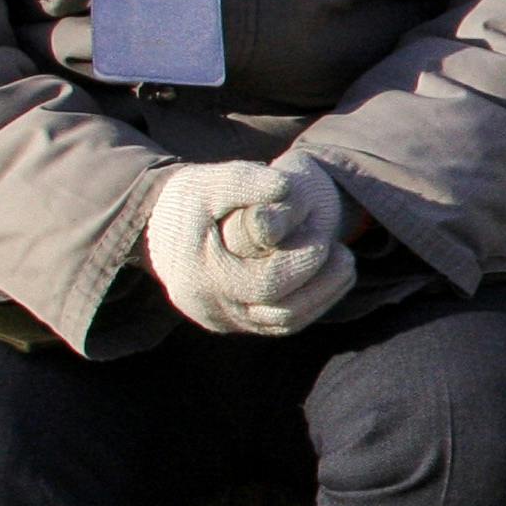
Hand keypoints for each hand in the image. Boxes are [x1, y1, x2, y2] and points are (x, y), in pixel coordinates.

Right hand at [146, 155, 356, 336]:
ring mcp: (225, 319)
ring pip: (283, 323)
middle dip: (318, 280)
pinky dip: (312, 303)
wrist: (160, 228)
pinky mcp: (238, 322)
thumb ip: (246, 183)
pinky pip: (281, 324)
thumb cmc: (191, 200)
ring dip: (322, 295)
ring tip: (345, 261)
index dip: (301, 260)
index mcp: (202, 275)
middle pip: (278, 311)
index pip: (264, 283)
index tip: (323, 233)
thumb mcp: (212, 181)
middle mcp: (212, 307)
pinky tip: (332, 275)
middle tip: (342, 250)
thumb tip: (287, 189)